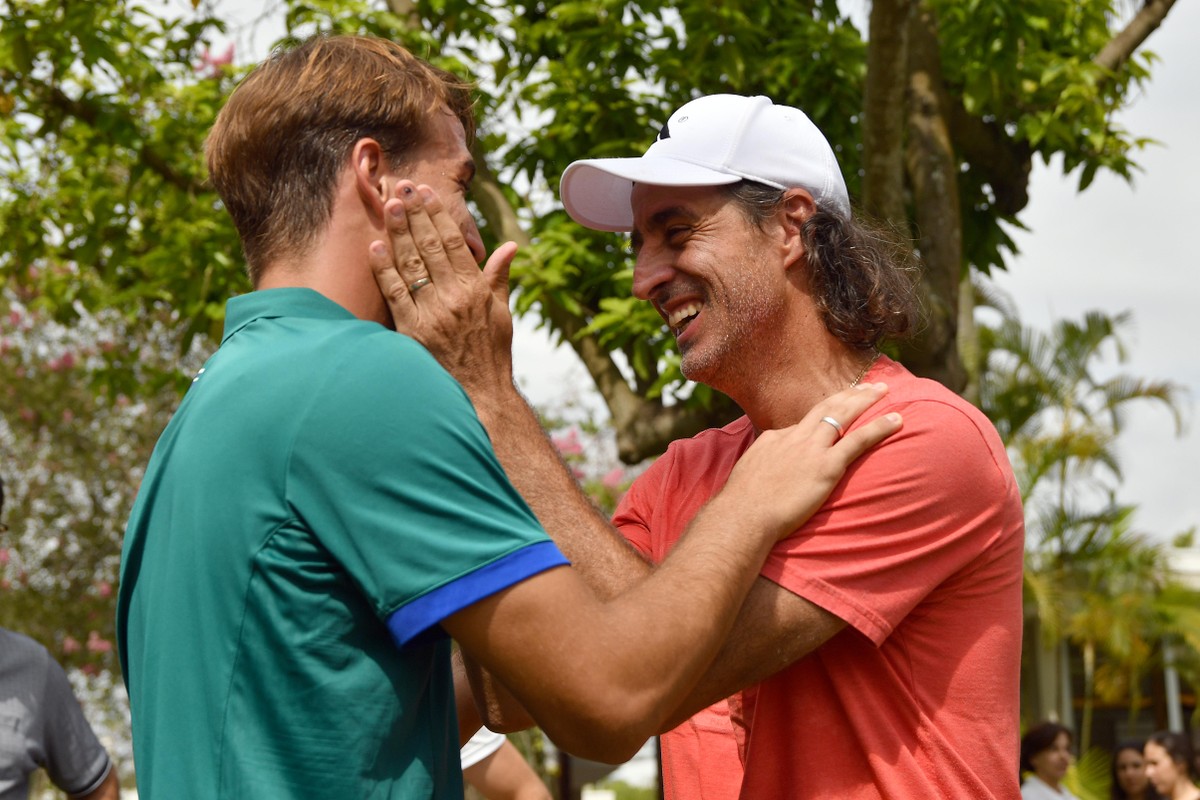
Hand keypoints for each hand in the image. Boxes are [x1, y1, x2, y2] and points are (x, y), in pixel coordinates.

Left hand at [368, 181, 518, 396]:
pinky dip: (384, 269)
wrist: (480, 395)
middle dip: (414, 213)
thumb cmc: (491, 355)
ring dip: (398, 232)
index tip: (425, 193)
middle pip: (430, 245)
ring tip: (387, 205)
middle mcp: (454, 297)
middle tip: (401, 187)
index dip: (438, 214)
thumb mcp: (502, 313)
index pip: (454, 242)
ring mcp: (432, 313)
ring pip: (412, 263)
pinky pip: (395, 293)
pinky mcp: (412, 331)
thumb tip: (508, 247)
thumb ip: (500, 277)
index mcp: (476, 290)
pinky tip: (375, 247)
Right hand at [720, 383, 901, 540]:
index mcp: (774, 439)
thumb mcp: (748, 476)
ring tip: (885, 389)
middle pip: (825, 407)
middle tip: (868, 385)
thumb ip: (764, 468)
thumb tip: (768, 473)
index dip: (824, 413)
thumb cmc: (741, 506)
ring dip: (866, 400)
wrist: (743, 516)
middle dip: (848, 394)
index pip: (803, 422)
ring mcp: (811, 450)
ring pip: (843, 415)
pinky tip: (897, 420)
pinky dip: (879, 427)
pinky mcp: (826, 467)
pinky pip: (858, 440)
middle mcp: (794, 437)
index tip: (838, 408)